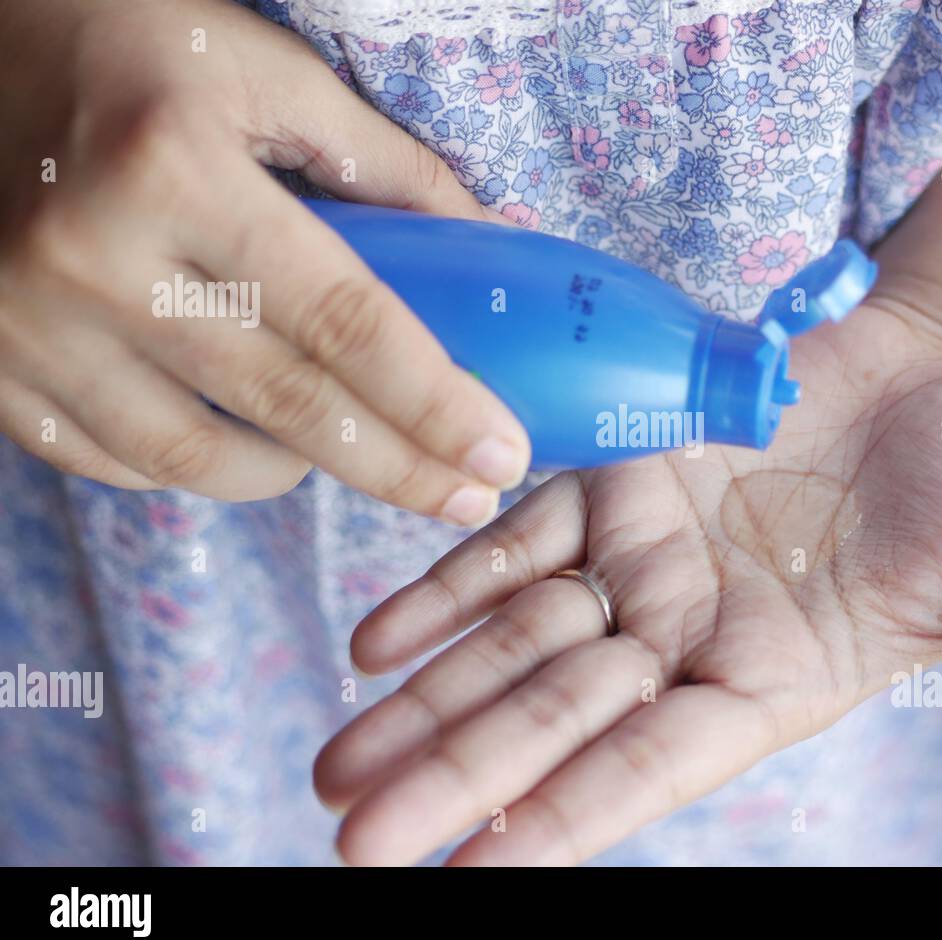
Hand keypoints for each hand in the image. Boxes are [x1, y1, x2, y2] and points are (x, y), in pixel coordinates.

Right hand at [0, 0, 526, 521]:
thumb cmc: (127, 44)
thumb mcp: (264, 73)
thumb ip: (384, 164)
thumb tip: (486, 245)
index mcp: (175, 169)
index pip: (344, 320)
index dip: (434, 401)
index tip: (498, 451)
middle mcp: (93, 260)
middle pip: (284, 406)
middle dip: (398, 469)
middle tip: (469, 495)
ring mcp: (26, 324)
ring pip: (193, 459)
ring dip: (298, 476)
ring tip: (359, 457)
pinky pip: (108, 460)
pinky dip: (194, 467)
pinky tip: (248, 448)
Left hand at [314, 284, 941, 865]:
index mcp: (774, 685)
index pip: (654, 766)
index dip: (570, 816)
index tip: (473, 870)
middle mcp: (691, 637)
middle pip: (557, 718)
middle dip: (459, 775)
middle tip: (358, 838)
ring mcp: (647, 561)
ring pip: (517, 640)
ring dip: (427, 698)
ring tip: (336, 766)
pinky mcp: (618, 479)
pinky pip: (518, 539)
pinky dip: (449, 585)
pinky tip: (375, 641)